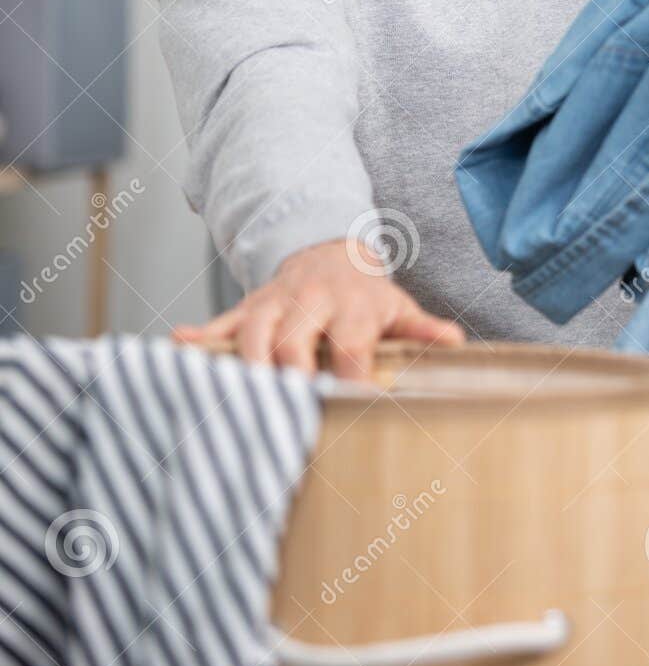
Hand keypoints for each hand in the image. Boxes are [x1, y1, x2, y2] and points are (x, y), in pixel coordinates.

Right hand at [171, 237, 464, 378]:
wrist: (329, 252)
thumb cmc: (366, 295)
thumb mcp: (396, 307)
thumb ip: (420, 329)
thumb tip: (454, 343)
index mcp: (352, 304)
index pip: (350, 341)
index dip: (350, 373)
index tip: (350, 403)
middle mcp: (309, 301)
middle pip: (294, 338)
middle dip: (290, 373)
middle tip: (288, 414)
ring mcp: (274, 303)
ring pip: (252, 332)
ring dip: (246, 367)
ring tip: (240, 404)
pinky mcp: (246, 309)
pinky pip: (219, 323)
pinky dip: (198, 337)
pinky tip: (178, 347)